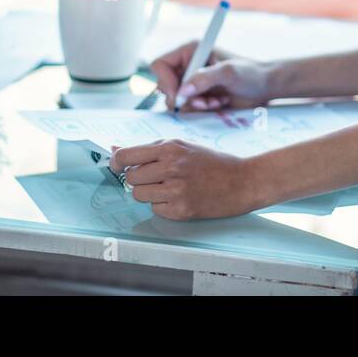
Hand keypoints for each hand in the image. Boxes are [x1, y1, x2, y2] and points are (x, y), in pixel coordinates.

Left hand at [112, 139, 263, 219]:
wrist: (243, 181)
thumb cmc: (212, 162)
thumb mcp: (182, 146)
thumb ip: (149, 148)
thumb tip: (115, 150)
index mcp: (170, 148)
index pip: (126, 156)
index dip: (117, 163)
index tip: (117, 166)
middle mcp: (171, 168)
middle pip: (131, 178)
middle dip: (137, 179)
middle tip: (154, 177)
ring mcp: (176, 190)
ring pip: (139, 195)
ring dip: (148, 193)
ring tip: (167, 187)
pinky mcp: (181, 210)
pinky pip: (155, 209)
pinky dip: (162, 205)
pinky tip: (178, 197)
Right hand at [148, 41, 274, 111]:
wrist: (265, 87)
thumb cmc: (250, 73)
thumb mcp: (228, 73)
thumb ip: (204, 79)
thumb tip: (182, 90)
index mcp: (191, 50)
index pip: (160, 64)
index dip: (164, 80)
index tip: (177, 95)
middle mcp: (188, 65)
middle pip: (164, 84)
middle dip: (183, 97)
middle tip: (202, 101)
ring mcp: (192, 81)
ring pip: (176, 99)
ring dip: (195, 104)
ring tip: (215, 101)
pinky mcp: (198, 95)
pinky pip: (187, 108)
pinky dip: (200, 109)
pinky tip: (218, 103)